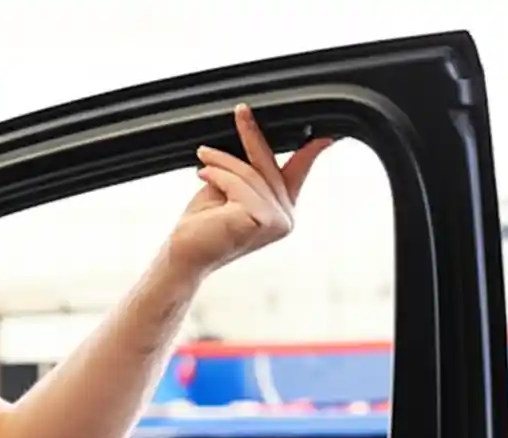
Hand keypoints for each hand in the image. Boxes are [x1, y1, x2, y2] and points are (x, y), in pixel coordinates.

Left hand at [166, 103, 332, 275]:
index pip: (298, 174)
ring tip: (203, 163)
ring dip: (223, 162)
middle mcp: (284, 218)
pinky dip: (219, 176)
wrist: (183, 254)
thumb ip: (248, 172)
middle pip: (271, 166)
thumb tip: (256, 140)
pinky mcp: (261, 219)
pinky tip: (203, 177)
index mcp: (280, 211)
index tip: (324, 135)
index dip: (310, 151)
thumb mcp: (229, 189)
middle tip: (241, 112)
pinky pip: (240, 183)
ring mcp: (276, 221)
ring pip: (252, 173)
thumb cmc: (201, 225)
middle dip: (252, 136)